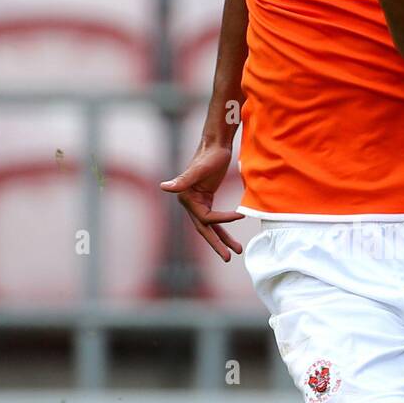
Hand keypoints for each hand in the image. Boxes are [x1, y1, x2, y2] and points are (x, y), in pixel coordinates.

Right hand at [160, 145, 243, 260]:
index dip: (222, 219)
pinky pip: (215, 219)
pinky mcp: (206, 200)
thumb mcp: (199, 169)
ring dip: (223, 239)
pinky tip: (232, 235)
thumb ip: (183, 180)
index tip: (239, 215)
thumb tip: (164, 187)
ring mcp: (197, 202)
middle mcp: (189, 203)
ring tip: (238, 250)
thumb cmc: (209, 155)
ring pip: (211, 227)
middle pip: (205, 229)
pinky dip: (223, 226)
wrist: (216, 144)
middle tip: (229, 258)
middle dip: (218, 244)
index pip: (205, 217)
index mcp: (186, 198)